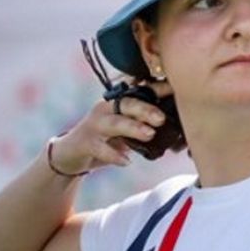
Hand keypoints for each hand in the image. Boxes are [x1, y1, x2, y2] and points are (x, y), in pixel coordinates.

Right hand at [48, 80, 174, 174]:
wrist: (70, 154)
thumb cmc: (106, 139)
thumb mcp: (127, 130)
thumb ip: (146, 125)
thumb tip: (178, 127)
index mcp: (118, 103)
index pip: (140, 92)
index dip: (157, 89)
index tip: (175, 89)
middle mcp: (106, 109)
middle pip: (127, 103)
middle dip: (145, 109)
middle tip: (162, 118)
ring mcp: (94, 125)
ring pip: (114, 123)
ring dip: (132, 128)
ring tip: (149, 134)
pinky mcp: (85, 143)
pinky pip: (100, 149)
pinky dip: (113, 155)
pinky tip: (126, 161)